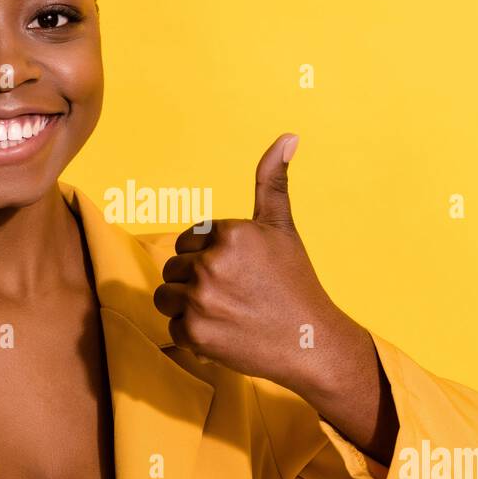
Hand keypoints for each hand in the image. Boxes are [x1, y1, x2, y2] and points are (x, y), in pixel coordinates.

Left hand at [152, 133, 342, 390]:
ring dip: (187, 306)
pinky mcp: (194, 333)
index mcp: (230, 234)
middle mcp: (212, 264)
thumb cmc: (295, 282)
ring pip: (166, 296)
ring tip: (224, 312)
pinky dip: (193, 334)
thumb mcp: (282, 228)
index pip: (189, 241)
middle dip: (195, 280)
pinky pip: (172, 327)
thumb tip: (288, 136)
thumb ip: (272, 181)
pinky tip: (224, 332)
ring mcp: (201, 299)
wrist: (311, 342)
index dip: (209, 257)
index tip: (238, 272)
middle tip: (233, 294)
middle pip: (173, 268)